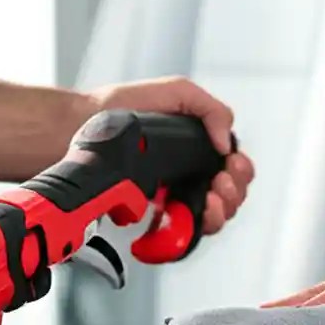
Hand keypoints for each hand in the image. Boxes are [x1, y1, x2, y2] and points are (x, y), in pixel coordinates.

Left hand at [86, 76, 254, 234]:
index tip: (231, 167)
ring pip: (212, 218)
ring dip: (219, 212)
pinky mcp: (153, 215)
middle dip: (233, 193)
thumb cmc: (124, 106)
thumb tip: (226, 142)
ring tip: (209, 199)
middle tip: (219, 184)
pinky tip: (186, 216)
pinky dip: (190, 230)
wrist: (84, 124)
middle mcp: (190, 175)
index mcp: (201, 148)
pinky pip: (181, 233)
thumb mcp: (176, 92)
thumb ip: (210, 109)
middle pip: (230, 198)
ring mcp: (173, 197)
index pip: (235, 170)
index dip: (240, 172)